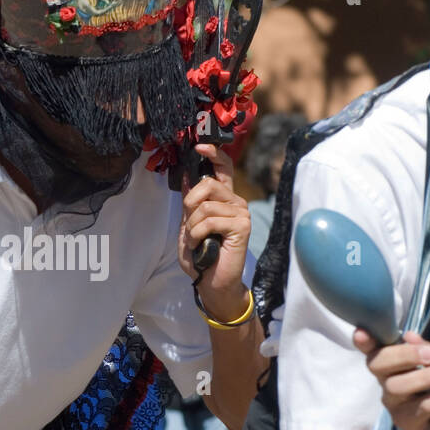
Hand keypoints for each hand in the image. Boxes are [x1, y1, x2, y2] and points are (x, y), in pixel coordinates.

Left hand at [179, 142, 251, 320]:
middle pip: (207, 185)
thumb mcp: (189, 225)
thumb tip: (187, 176)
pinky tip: (200, 245)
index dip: (213, 154)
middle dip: (189, 205)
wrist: (212, 282)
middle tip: (189, 224)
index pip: (223, 168)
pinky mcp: (242, 226)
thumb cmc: (201, 256)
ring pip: (204, 206)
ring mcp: (241, 213)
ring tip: (195, 241)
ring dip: (191, 227)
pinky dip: (197, 235)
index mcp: (224, 199)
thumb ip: (190, 203)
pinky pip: (209, 220)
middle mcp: (236, 202)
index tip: (200, 146)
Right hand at [353, 328, 429, 429]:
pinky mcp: (405, 419)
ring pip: (398, 386)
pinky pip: (423, 407)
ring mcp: (392, 400)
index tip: (361, 333)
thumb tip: (410, 336)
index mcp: (391, 360)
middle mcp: (384, 378)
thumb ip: (429, 347)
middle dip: (403, 356)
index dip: (364, 341)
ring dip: (426, 377)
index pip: (371, 349)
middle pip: (378, 364)